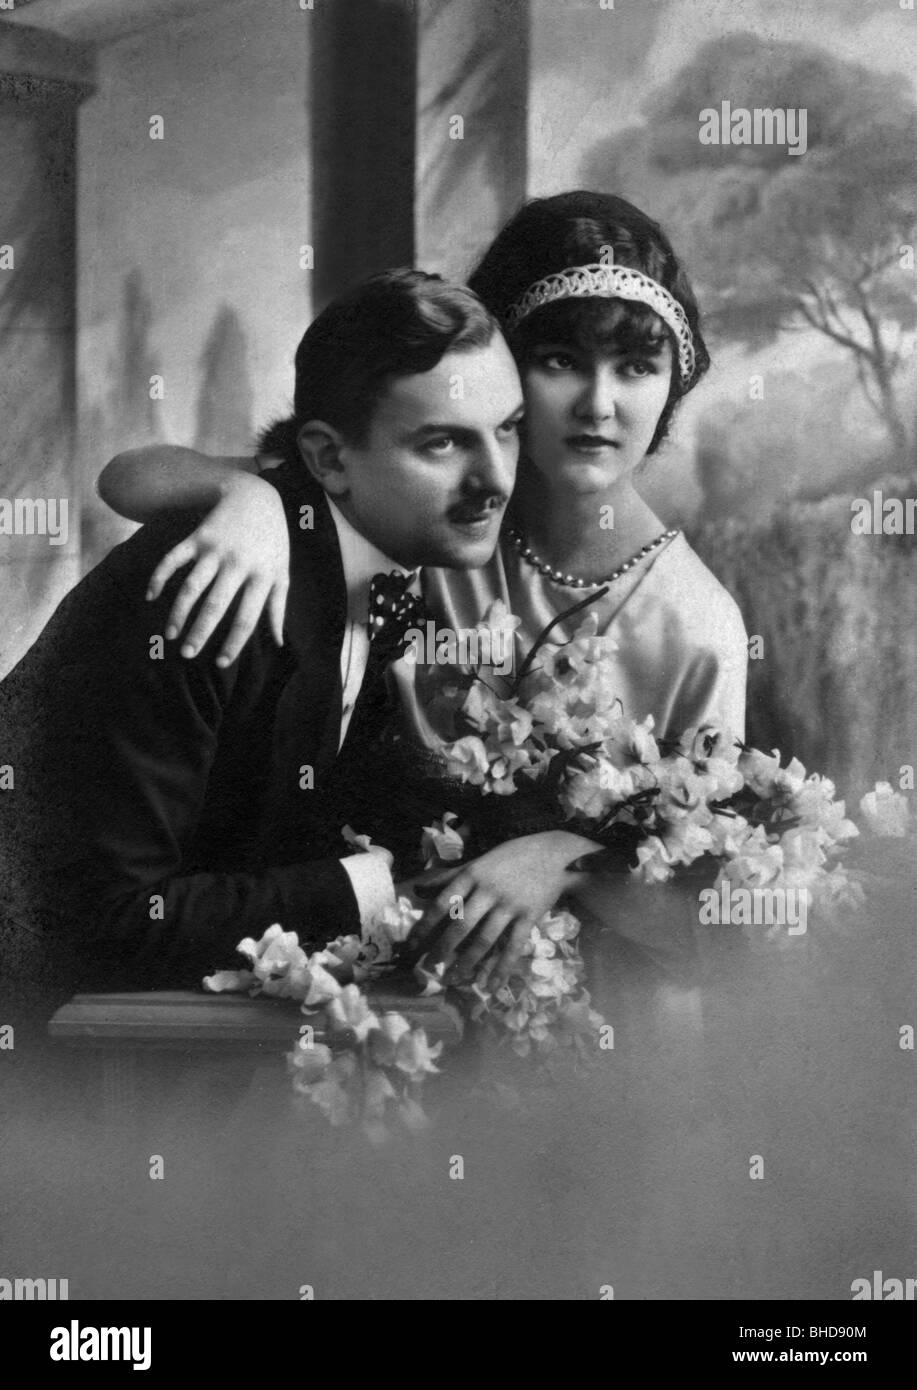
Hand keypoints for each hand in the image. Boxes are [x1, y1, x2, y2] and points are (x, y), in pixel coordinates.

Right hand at [147, 472, 288, 666]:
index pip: (246, 617)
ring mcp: (216, 550)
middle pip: (215, 605)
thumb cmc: (271, 541)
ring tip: (170, 635)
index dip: (233, 643)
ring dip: (178, 612)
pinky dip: (159, 577)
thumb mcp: (281, 572)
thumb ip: (278, 607)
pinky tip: (151, 596)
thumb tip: (279, 642)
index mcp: (262, 576)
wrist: (255, 496)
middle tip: (187, 655)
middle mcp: (238, 564)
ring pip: (191, 586)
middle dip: (200, 632)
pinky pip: (173, 559)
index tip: (220, 663)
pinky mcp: (197, 536)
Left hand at [416, 831, 597, 987]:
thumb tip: (416, 888)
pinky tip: (492, 985)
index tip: (412, 944)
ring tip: (453, 978)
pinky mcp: (529, 916)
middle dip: (442, 948)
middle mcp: (488, 889)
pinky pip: (513, 946)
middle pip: (461, 924)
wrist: (553, 853)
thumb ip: (448, 876)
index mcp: (472, 874)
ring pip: (485, 939)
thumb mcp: (478, 862)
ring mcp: (509, 904)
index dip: (425, 925)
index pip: (443, 902)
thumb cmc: (510, 858)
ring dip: (467, 962)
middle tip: (428, 967)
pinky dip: (502, 968)